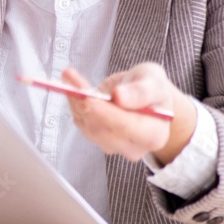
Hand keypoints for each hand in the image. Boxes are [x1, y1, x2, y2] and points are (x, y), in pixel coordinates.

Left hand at [63, 64, 195, 164]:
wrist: (144, 95)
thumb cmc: (152, 87)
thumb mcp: (154, 80)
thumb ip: (141, 90)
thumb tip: (120, 97)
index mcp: (153, 135)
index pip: (124, 126)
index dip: (102, 111)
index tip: (86, 94)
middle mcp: (133, 147)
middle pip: (101, 128)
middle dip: (83, 102)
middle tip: (69, 77)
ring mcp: (114, 146)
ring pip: (87, 126)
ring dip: (75, 100)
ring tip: (69, 76)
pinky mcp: (98, 139)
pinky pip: (81, 123)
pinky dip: (74, 103)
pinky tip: (72, 87)